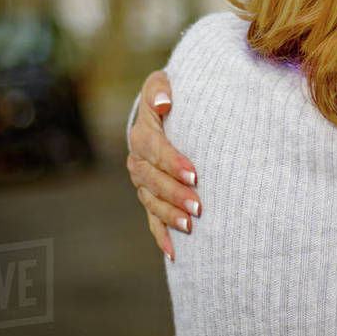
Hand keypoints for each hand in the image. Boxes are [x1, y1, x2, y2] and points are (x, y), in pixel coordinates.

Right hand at [125, 71, 199, 260]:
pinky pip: (152, 218)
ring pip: (152, 202)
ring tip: (190, 227)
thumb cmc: (169, 95)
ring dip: (170, 216)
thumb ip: (161, 89)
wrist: (162, 110)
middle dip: (175, 194)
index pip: (156, 150)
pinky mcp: (149, 195)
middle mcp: (138, 160)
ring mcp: (142, 181)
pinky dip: (162, 235)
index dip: (173, 163)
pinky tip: (174, 252)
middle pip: (154, 181)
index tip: (195, 174)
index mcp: (142, 134)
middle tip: (199, 206)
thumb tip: (164, 103)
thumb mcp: (162, 83)